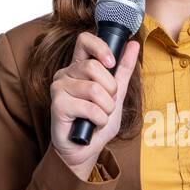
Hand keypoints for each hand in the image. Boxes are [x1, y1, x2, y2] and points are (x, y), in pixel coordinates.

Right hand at [49, 30, 140, 178]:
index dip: (100, 48)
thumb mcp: (116, 94)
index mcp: (78, 67)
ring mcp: (58, 88)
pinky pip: (89, 107)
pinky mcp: (57, 105)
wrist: (85, 150)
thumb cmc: (97, 122)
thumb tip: (133, 44)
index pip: (84, 40)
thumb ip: (123, 69)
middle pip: (94, 67)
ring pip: (94, 89)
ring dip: (105, 108)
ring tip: (99, 116)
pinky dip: (99, 119)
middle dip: (109, 90)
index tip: (111, 63)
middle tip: (106, 104)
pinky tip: (93, 124)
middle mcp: (65, 74)